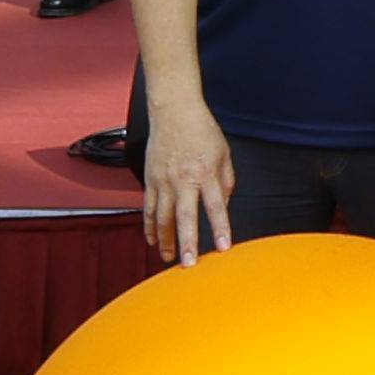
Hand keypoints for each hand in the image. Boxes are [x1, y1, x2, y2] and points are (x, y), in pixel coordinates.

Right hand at [139, 100, 235, 259]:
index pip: (216, 207)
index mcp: (206, 173)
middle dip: (187, 242)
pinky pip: (149, 207)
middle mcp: (184, 179)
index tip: (224, 247)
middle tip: (188, 264)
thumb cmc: (201, 130)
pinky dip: (149, 225)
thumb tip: (224, 204)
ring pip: (163, 217)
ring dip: (165, 240)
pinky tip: (151, 239)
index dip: (221, 228)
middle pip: (185, 217)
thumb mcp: (224, 154)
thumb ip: (226, 181)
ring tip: (167, 257)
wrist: (173, 110)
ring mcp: (164, 180)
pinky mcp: (150, 179)